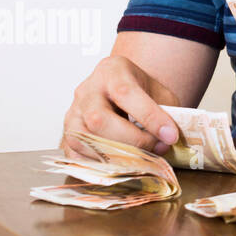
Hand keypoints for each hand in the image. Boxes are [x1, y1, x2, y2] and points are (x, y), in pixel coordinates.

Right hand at [63, 56, 180, 156]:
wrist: (124, 91)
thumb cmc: (143, 92)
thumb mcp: (160, 93)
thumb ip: (166, 113)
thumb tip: (166, 141)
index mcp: (112, 71)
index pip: (125, 93)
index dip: (149, 117)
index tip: (169, 135)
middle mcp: (87, 90)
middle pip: (98, 119)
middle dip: (131, 139)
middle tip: (156, 148)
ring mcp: (73, 112)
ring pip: (83, 139)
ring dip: (115, 155)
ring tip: (141, 157)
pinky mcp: (66, 134)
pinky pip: (75, 154)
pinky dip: (98, 164)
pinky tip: (120, 163)